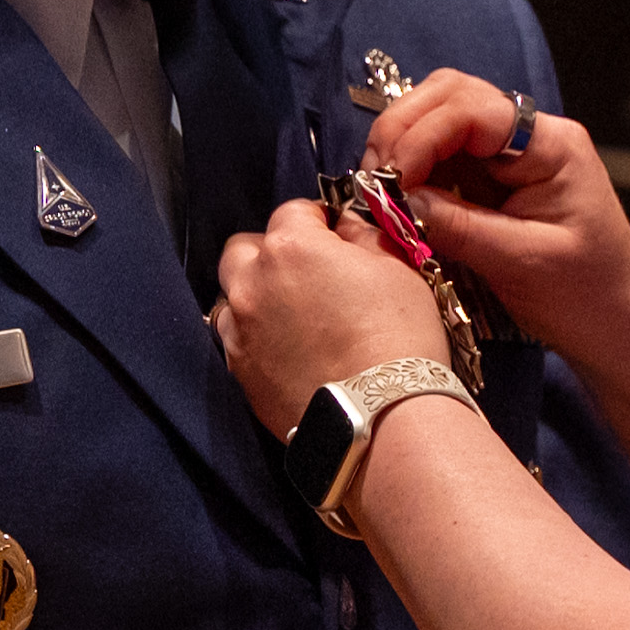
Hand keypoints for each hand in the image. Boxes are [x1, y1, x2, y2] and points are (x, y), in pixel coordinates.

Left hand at [212, 201, 450, 437]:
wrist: (381, 418)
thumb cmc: (398, 338)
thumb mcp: (397, 269)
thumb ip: (362, 236)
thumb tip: (345, 226)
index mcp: (291, 246)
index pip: (294, 211)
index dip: (318, 220)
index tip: (335, 235)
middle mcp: (253, 282)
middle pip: (244, 248)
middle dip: (271, 251)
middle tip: (306, 271)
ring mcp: (240, 330)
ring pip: (231, 295)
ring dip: (255, 294)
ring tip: (291, 313)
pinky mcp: (240, 371)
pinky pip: (235, 338)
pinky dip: (254, 334)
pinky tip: (285, 347)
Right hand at [358, 70, 629, 373]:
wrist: (615, 324)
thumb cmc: (585, 296)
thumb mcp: (520, 264)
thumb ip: (458, 226)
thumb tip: (395, 198)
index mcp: (552, 145)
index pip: (472, 108)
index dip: (421, 135)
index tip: (391, 180)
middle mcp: (531, 135)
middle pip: (449, 96)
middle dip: (403, 131)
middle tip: (376, 183)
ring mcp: (510, 154)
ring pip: (438, 119)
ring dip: (402, 148)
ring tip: (382, 194)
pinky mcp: (492, 178)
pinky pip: (441, 156)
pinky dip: (413, 171)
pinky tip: (397, 202)